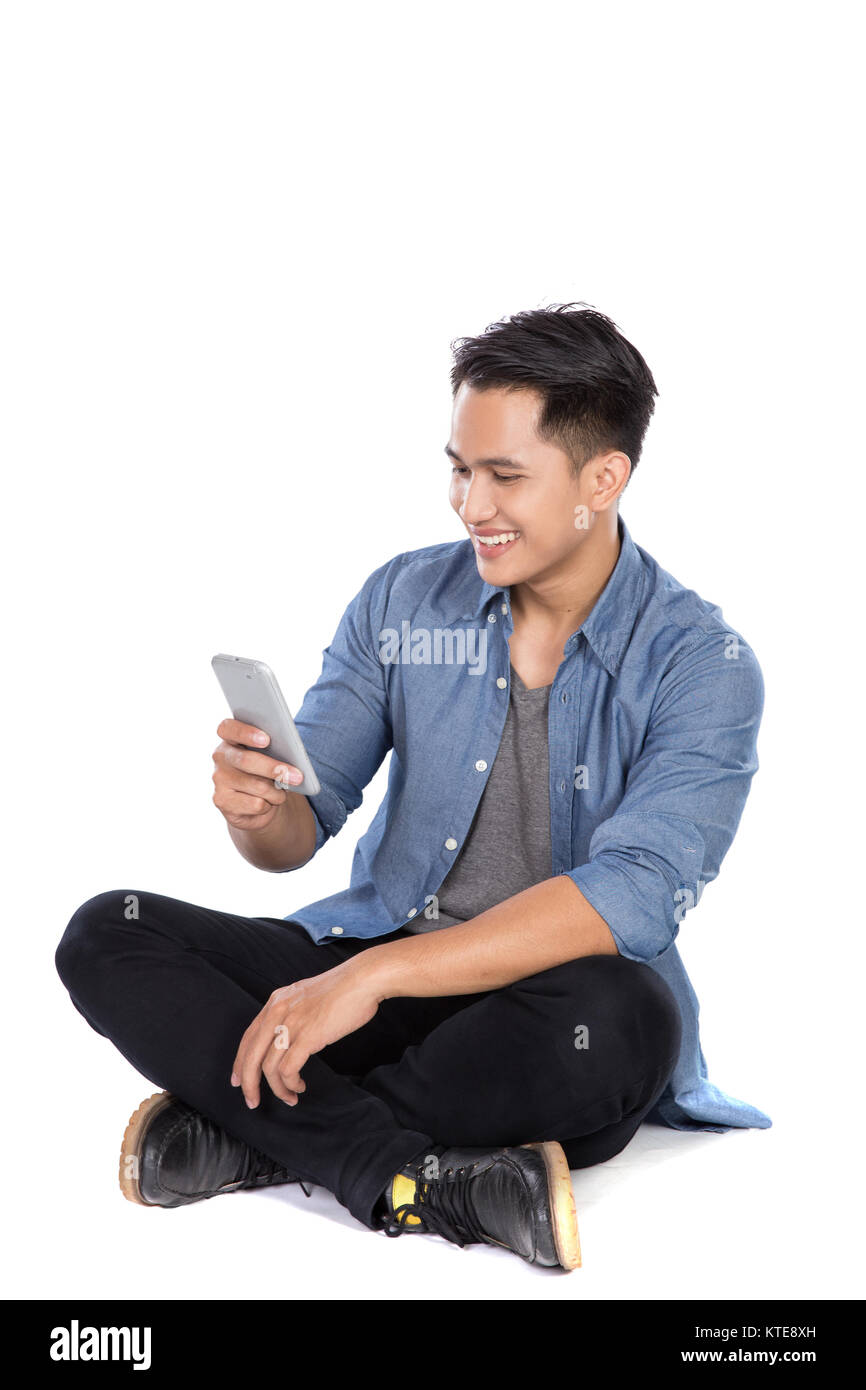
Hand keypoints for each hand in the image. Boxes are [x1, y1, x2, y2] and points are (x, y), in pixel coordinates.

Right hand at [212, 717, 303, 830]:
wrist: (259, 803)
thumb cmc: (267, 771)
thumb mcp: (270, 756)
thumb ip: (275, 749)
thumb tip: (291, 756)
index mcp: (230, 736)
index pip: (229, 728)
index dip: (246, 733)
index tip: (267, 740)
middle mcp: (220, 756)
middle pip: (246, 760)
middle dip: (274, 769)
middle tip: (297, 776)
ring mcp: (219, 779)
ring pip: (256, 786)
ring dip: (276, 792)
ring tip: (282, 792)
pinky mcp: (222, 801)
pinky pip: (255, 804)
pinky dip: (269, 805)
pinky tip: (267, 803)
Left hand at [230, 956, 381, 1106]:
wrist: (363, 979)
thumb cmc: (343, 989)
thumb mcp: (306, 996)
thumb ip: (293, 1012)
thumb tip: (289, 1035)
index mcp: (276, 1002)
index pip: (248, 1037)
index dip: (240, 1062)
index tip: (239, 1080)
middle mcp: (278, 1012)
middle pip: (251, 1056)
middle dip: (248, 1084)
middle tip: (252, 1101)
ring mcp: (292, 1024)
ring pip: (268, 1068)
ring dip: (277, 1089)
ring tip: (289, 1097)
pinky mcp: (308, 1036)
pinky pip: (288, 1069)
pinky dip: (291, 1083)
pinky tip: (300, 1086)